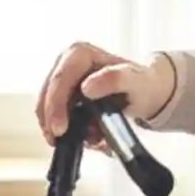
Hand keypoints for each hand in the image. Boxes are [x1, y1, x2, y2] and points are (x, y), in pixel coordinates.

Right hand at [36, 43, 175, 146]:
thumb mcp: (134, 80)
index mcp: (79, 54)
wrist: (147, 93)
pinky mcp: (65, 97)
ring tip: (86, 140)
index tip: (60, 128)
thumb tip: (86, 88)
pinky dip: (67, 130)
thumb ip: (114, 79)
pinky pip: (55, 116)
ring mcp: (64, 81)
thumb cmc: (141, 83)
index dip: (55, 105)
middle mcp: (67, 63)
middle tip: (60, 141)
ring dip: (61, 128)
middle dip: (53, 121)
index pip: (60, 80)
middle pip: (48, 95)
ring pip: (47, 108)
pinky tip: (86, 138)